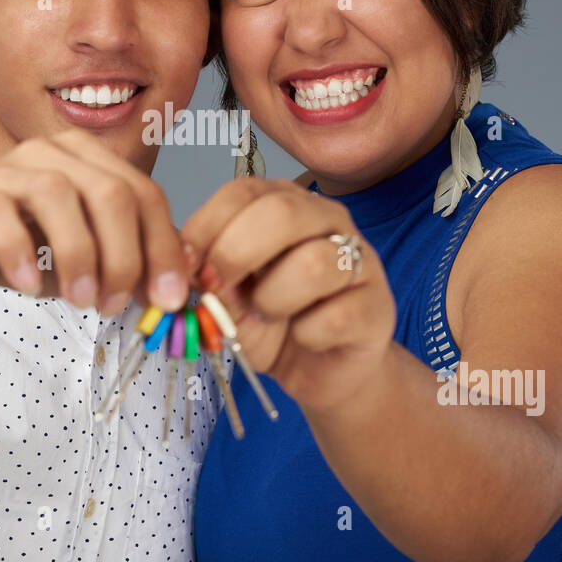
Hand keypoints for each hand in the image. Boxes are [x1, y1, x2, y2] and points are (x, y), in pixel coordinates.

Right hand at [0, 129, 189, 313]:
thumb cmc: (18, 243)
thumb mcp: (82, 255)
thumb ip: (127, 260)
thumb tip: (179, 284)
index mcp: (91, 160)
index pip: (146, 195)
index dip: (164, 248)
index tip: (171, 298)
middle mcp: (56, 152)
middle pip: (112, 193)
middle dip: (126, 256)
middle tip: (117, 304)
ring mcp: (13, 168)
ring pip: (60, 197)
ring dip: (79, 256)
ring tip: (81, 300)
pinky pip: (2, 218)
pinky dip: (21, 255)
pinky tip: (30, 285)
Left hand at [180, 179, 395, 412]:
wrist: (320, 370)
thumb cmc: (272, 322)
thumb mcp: (227, 296)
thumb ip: (208, 274)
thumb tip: (183, 262)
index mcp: (284, 205)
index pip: (244, 192)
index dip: (207, 227)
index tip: (185, 266)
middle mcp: (327, 220)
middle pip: (282, 213)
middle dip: (235, 253)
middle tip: (216, 289)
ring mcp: (360, 259)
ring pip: (315, 264)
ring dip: (274, 299)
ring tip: (270, 315)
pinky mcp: (379, 305)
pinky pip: (335, 317)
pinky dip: (307, 335)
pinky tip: (306, 338)